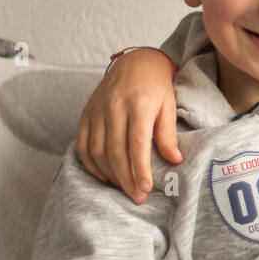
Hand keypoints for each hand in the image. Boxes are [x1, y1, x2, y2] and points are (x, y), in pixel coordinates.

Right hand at [77, 48, 181, 203]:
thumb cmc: (156, 87)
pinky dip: (91, 164)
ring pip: (97, 151)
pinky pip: (83, 144)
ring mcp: (96, 111)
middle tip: (137, 197)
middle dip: (126, 178)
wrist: (135, 63)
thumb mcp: (169, 106)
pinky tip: (104, 176)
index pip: (137, 144)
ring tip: (124, 189)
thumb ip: (168, 134)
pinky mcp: (86, 114)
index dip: (140, 168)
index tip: (146, 188)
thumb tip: (175, 160)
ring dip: (109, 174)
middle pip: (115, 151)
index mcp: (138, 105)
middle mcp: (113, 108)